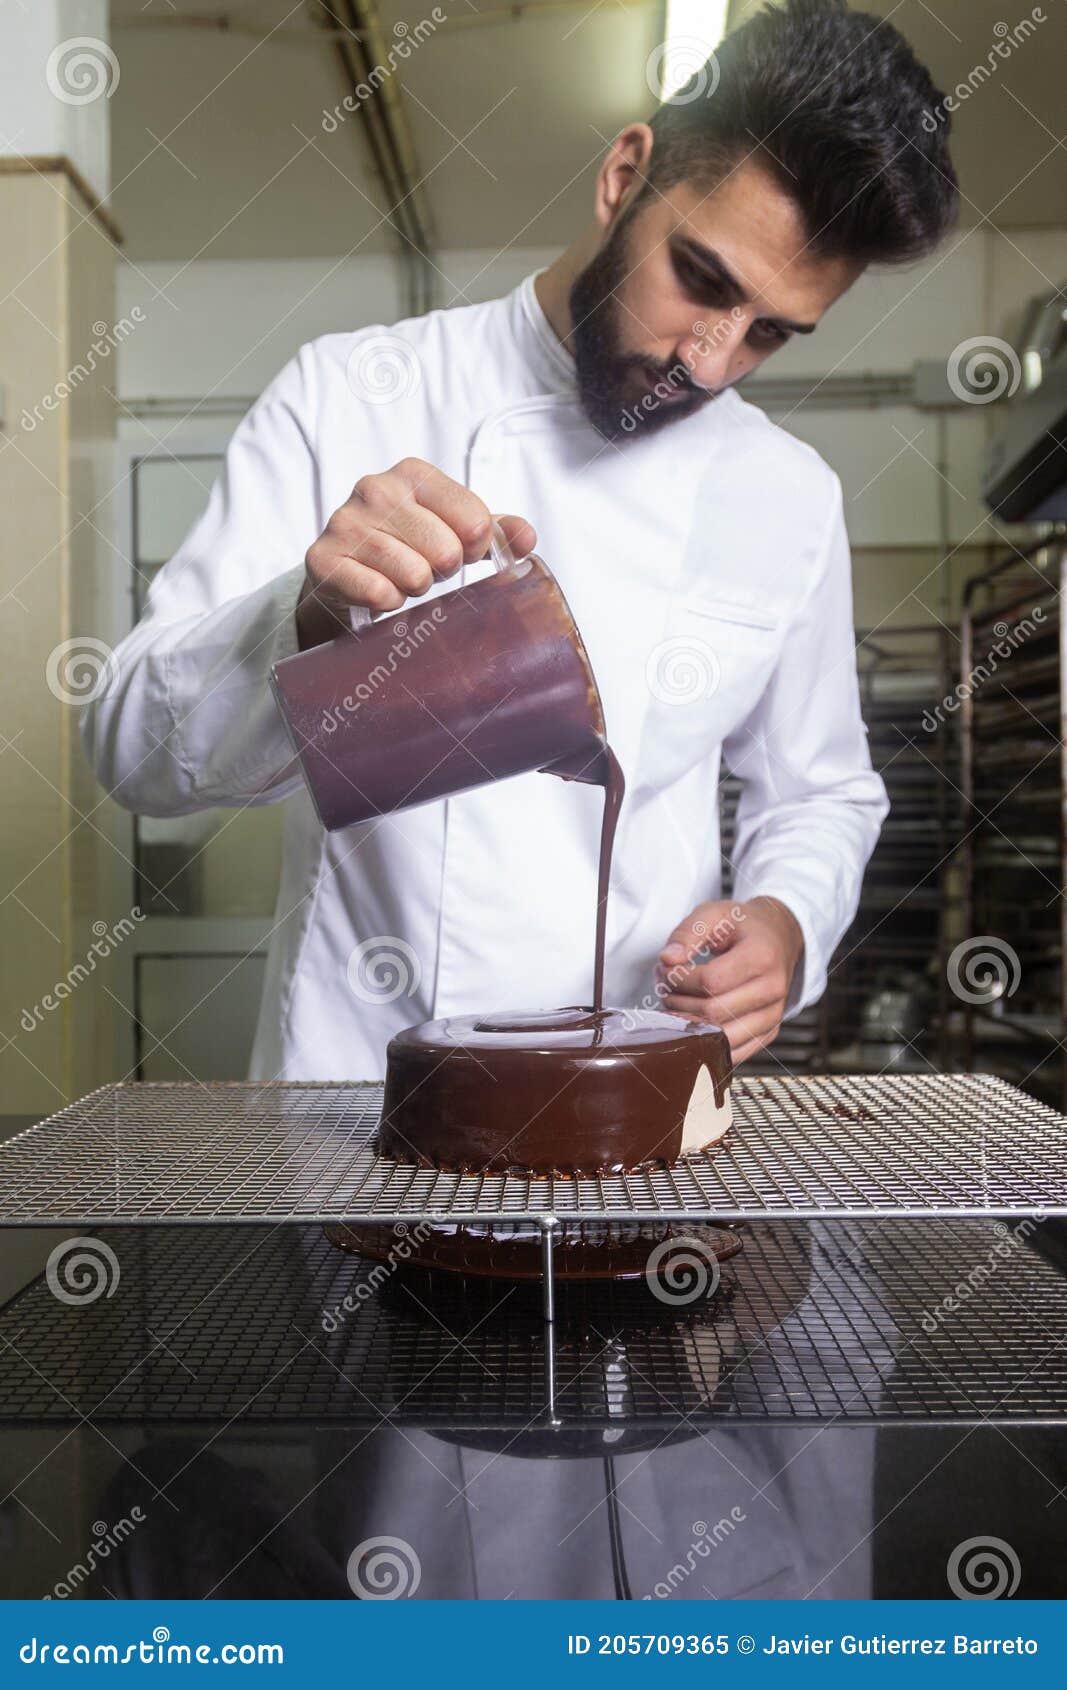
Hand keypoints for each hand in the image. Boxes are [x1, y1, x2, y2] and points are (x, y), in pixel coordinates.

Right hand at [297, 457, 535, 648]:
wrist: (341, 573)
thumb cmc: (404, 547)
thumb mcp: (452, 531)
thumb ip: (492, 530)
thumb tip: (526, 536)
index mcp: (413, 474)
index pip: (474, 520)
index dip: (475, 548)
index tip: (460, 552)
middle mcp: (376, 488)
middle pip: (447, 550)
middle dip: (442, 570)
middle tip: (425, 568)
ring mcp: (346, 522)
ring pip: (413, 574)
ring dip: (414, 588)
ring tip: (401, 579)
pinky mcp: (324, 559)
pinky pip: (379, 593)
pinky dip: (387, 603)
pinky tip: (378, 591)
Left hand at [657, 896, 803, 1064]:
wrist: (780, 937)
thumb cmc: (744, 925)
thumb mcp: (714, 913)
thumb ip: (687, 933)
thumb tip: (668, 960)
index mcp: (762, 956)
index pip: (710, 982)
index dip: (679, 980)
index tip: (666, 969)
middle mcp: (773, 989)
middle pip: (713, 1012)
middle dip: (678, 1002)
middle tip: (664, 986)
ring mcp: (774, 1015)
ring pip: (721, 1038)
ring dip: (688, 1025)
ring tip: (676, 1002)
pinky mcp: (769, 1033)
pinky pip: (734, 1052)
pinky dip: (707, 1044)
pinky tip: (692, 1021)